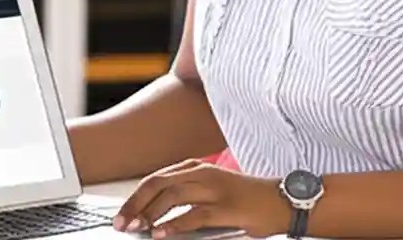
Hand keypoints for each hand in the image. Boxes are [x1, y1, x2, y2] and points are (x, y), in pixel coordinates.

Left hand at [112, 159, 286, 238]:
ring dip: (150, 214)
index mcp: (195, 168)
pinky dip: (173, 225)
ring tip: (137, 228)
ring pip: (171, 196)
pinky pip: (193, 215)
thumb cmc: (245, 199)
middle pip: (157, 184)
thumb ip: (185, 200)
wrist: (281, 201)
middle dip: (135, 204)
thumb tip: (154, 219)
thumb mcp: (210, 191)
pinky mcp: (225, 207)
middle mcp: (202, 173)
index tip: (121, 214)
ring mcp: (214, 189)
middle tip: (122, 223)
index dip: (135, 197)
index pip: (155, 179)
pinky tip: (160, 234)